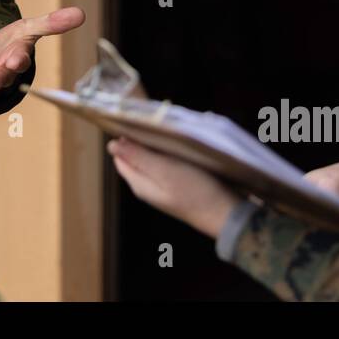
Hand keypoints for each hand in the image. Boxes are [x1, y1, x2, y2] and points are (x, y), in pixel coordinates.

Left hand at [108, 136, 241, 239]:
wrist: (226, 215)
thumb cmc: (195, 191)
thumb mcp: (165, 171)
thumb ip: (138, 158)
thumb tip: (111, 145)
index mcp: (139, 184)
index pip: (120, 157)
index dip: (125, 140)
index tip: (136, 123)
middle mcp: (147, 187)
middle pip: (135, 158)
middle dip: (141, 142)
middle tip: (156, 127)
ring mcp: (163, 187)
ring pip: (152, 160)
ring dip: (157, 147)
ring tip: (169, 134)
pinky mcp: (179, 186)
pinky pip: (167, 165)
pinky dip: (170, 154)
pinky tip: (180, 148)